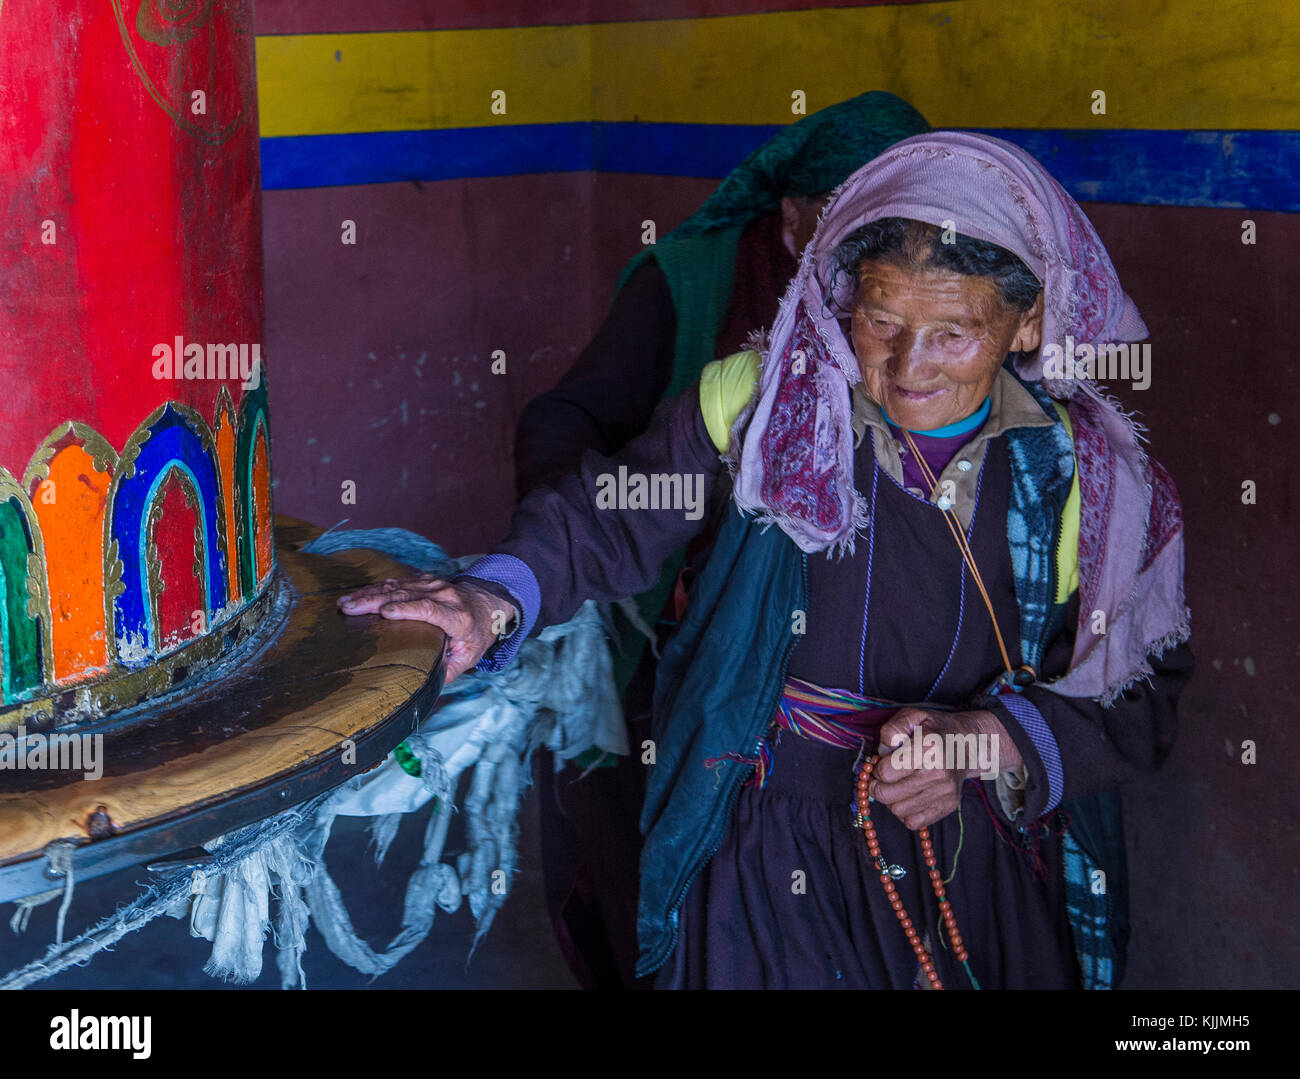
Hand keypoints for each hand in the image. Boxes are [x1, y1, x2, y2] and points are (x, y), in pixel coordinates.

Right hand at [337, 574, 507, 683]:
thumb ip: (449, 671)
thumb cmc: (478, 633)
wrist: (489, 602)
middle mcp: (444, 596)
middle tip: (349, 608)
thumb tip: (425, 686)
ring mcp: (433, 586)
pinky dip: (375, 589)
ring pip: (398, 587)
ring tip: (345, 603)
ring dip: (369, 594)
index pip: (429, 609)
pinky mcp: (424, 581)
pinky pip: (397, 582)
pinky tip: (357, 595)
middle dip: (375, 602)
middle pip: (406, 596)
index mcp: (457, 617)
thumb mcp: (470, 657)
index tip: (385, 613)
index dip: (406, 609)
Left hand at [869, 707, 1021, 829]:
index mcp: (929, 747)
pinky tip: (908, 796)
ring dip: (891, 800)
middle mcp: (939, 773)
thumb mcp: (913, 715)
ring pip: (898, 811)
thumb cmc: (935, 729)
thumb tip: (882, 751)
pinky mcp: (949, 805)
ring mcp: (945, 792)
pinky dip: (905, 812)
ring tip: (897, 785)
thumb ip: (893, 728)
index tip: (882, 762)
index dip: (877, 767)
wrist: (970, 743)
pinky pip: (913, 822)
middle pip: (888, 795)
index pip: (886, 772)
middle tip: (880, 778)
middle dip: (877, 786)